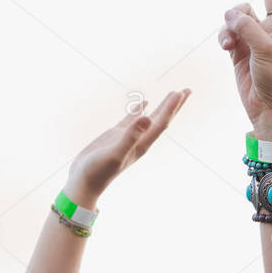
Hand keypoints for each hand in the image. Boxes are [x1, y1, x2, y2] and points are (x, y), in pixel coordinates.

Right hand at [65, 90, 190, 206]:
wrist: (84, 182)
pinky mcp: (116, 135)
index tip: (181, 92)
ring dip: (162, 107)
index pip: (161, 122)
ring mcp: (128, 137)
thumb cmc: (98, 171)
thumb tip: (147, 117)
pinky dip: (139, 110)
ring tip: (172, 94)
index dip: (171, 107)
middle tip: (187, 90)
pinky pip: (132, 119)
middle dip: (174, 105)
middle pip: (162, 119)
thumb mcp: (115, 153)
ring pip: (150, 118)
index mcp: (142, 144)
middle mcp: (139, 140)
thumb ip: (131, 136)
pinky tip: (144, 103)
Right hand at [218, 0, 271, 137]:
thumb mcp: (267, 50)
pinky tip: (226, 46)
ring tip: (232, 41)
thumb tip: (230, 16)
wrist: (268, 111)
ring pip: (238, 13)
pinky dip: (224, 36)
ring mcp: (255, 36)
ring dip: (231, 23)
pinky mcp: (239, 49)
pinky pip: (227, 31)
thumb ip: (248, 27)